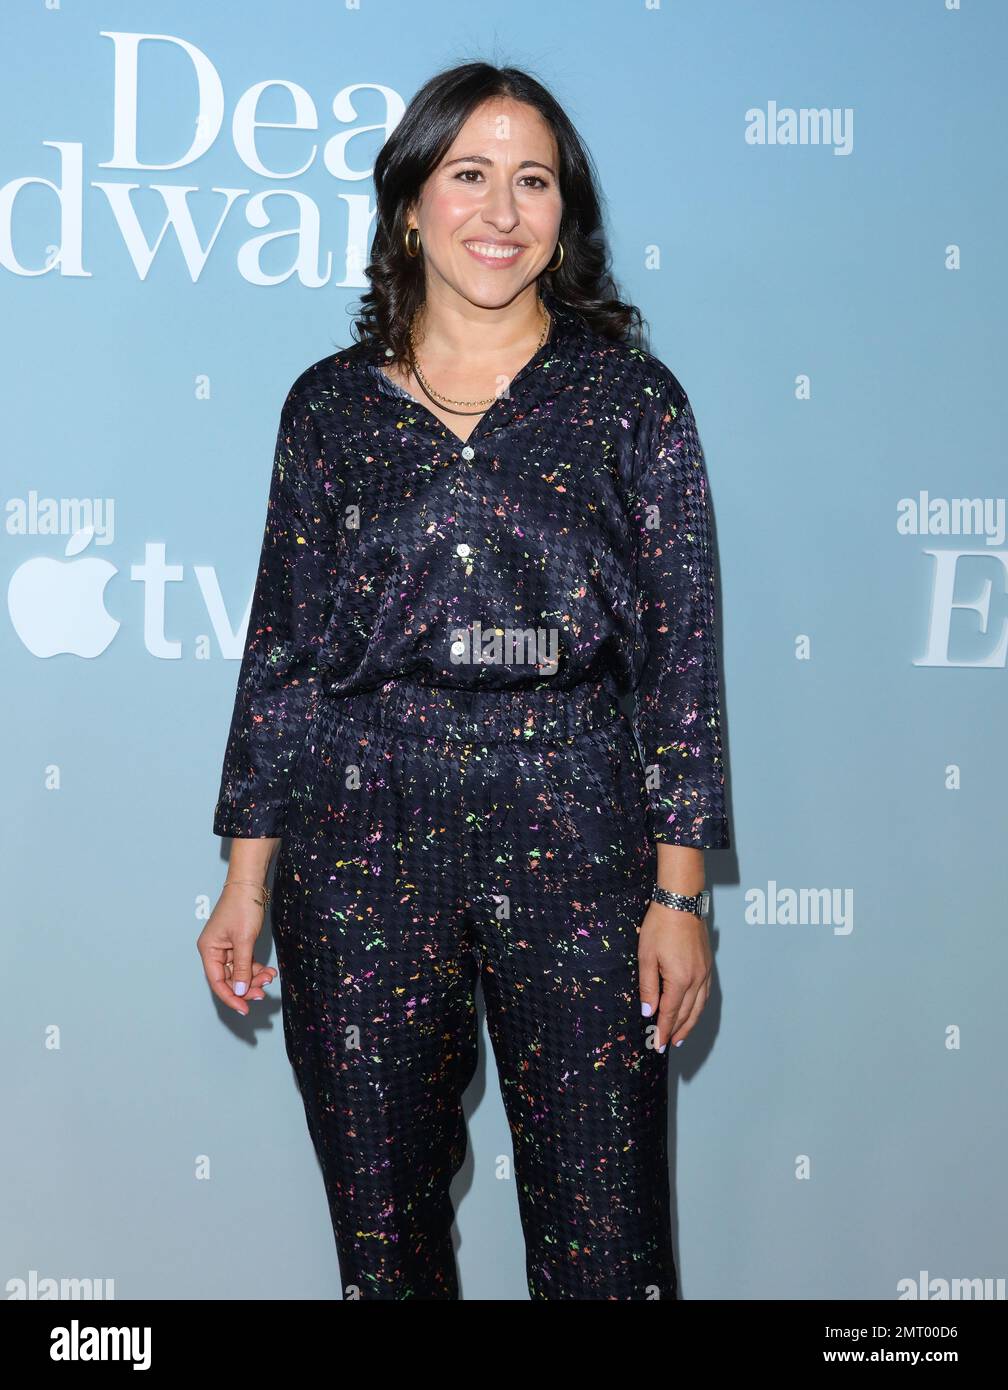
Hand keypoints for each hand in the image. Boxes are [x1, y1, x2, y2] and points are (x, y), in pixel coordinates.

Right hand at [197, 883, 277, 1016]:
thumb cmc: (243, 907)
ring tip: (270, 977)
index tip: (245, 1008)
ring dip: (254, 978)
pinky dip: (256, 968)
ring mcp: (226, 948)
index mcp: (209, 950)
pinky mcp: (237, 944)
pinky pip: (245, 963)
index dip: (231, 997)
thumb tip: (241, 991)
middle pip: (229, 979)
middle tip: (263, 992)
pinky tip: (268, 971)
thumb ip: (242, 967)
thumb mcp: (244, 940)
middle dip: (247, 987)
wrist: (250, 884)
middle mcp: (214, 951)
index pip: (217, 982)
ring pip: (239, 972)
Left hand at [638, 900, 712, 1051]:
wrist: (680, 902)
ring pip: (699, 1006)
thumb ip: (647, 987)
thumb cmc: (660, 926)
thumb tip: (648, 1012)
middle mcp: (696, 979)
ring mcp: (705, 972)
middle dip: (677, 1031)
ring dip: (690, 1023)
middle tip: (669, 1045)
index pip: (670, 1012)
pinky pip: (705, 994)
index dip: (664, 1030)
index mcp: (679, 979)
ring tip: (681, 1036)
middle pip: (687, 1013)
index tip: (659, 1045)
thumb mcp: (646, 957)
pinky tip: (693, 1011)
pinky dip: (699, 1007)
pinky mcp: (708, 965)